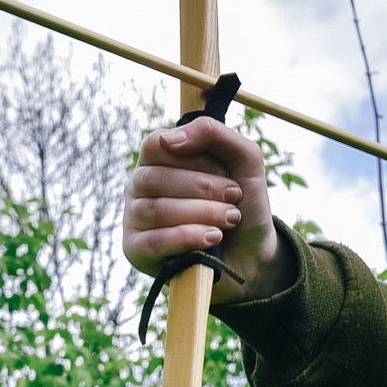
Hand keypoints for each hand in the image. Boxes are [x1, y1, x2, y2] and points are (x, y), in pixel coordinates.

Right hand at [123, 114, 274, 301]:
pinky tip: (214, 237)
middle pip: (153, 178)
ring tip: (231, 219)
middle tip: (236, 197)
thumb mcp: (242, 159)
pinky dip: (189, 237)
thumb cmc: (242, 203)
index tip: (226, 170)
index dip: (193, 155)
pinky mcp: (137, 250)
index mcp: (157, 160)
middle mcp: (139, 186)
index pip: (155, 144)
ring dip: (202, 212)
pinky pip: (155, 241)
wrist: (252, 252)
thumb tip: (170, 139)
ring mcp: (134, 218)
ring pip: (156, 209)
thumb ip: (213, 134)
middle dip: (203, 188)